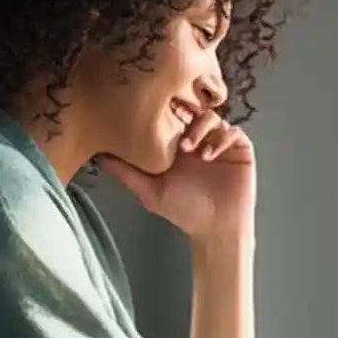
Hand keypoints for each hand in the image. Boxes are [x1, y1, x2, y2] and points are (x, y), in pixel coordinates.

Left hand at [99, 111, 255, 239]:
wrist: (216, 229)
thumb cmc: (184, 211)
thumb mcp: (149, 191)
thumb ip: (125, 172)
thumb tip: (97, 156)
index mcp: (178, 144)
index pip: (172, 115)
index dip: (165, 109)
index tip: (153, 110)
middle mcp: (200, 138)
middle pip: (194, 109)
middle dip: (185, 112)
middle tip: (174, 125)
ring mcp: (220, 142)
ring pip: (213, 117)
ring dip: (201, 128)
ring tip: (190, 148)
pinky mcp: (240, 149)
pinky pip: (234, 132)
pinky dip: (221, 139)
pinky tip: (209, 155)